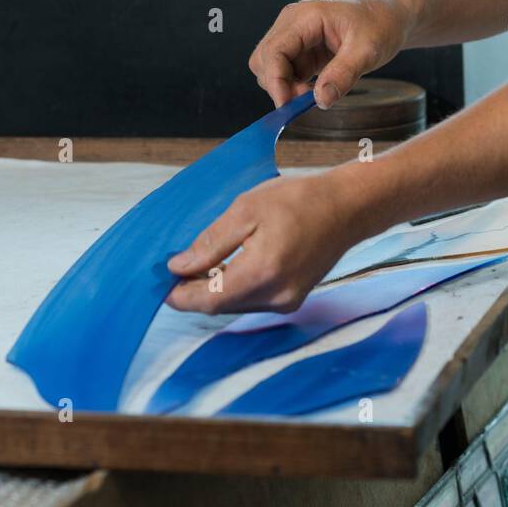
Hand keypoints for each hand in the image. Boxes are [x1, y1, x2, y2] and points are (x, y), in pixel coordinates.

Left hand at [165, 171, 361, 314]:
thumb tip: (179, 266)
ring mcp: (286, 301)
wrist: (346, 208)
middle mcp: (276, 296)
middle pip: (219, 306)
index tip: (161, 284)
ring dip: (213, 290)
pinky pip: (252, 300)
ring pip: (235, 305)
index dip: (180, 296)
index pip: (208, 300)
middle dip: (193, 291)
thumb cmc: (299, 200)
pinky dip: (234, 288)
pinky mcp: (292, 299)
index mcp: (262, 273)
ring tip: (198, 264)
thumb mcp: (247, 210)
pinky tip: (227, 267)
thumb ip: (210, 242)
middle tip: (176, 269)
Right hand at [248, 0, 416, 109]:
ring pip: (271, 69)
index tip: (287, 106)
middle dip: (278, 85)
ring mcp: (295, 36)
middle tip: (306, 101)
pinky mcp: (302, 50)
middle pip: (264, 60)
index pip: (273, 51)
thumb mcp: (368, 50)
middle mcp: (292, 24)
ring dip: (286, 87)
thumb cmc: (381, 23)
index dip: (275, 81)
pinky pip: (286, 72)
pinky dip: (294, 87)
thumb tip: (321, 101)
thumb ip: (344, 74)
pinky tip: (317, 91)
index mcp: (304, 17)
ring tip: (317, 94)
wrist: (391, 14)